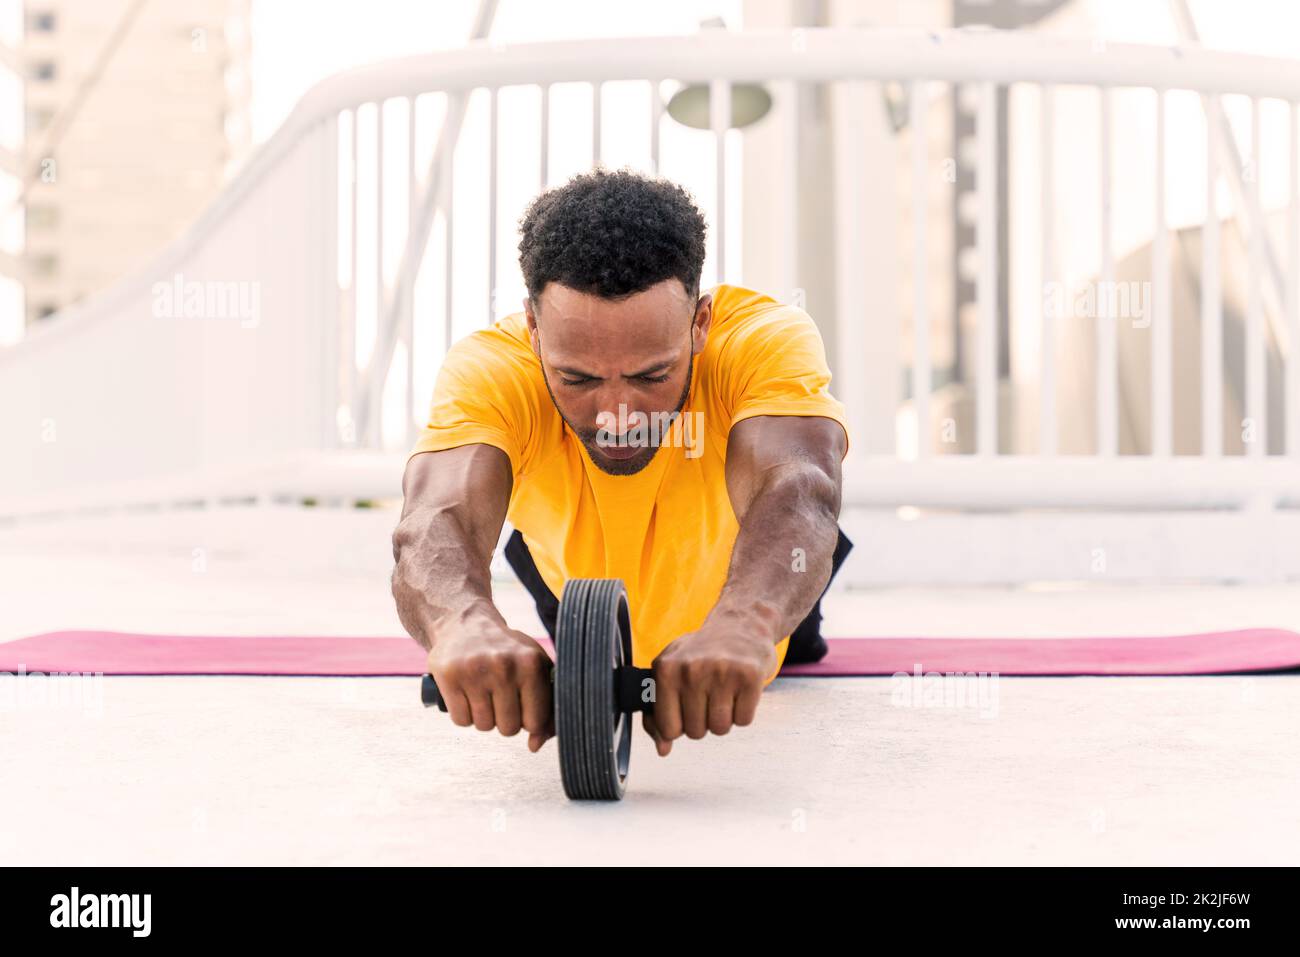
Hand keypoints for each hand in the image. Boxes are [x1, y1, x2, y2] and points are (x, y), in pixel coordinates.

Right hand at [427, 614, 553, 751]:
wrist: (465, 623)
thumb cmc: (507, 652)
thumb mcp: (535, 668)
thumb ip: (547, 707)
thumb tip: (535, 745)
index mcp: (531, 663)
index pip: (535, 721)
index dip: (528, 720)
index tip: (522, 704)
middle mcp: (504, 666)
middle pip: (508, 728)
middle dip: (504, 720)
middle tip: (499, 697)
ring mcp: (475, 671)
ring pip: (483, 726)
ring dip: (483, 717)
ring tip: (482, 693)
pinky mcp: (449, 676)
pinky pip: (460, 720)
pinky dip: (463, 714)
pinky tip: (466, 694)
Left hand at [642, 614, 777, 755]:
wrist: (740, 626)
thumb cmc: (700, 655)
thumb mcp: (670, 673)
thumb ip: (658, 712)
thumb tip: (662, 750)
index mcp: (665, 669)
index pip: (668, 729)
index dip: (679, 726)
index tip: (685, 708)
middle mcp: (691, 670)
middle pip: (696, 732)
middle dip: (703, 721)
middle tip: (709, 695)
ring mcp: (721, 672)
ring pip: (720, 729)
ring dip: (724, 718)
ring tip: (724, 692)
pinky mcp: (749, 676)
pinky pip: (743, 720)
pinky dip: (743, 712)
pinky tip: (739, 690)